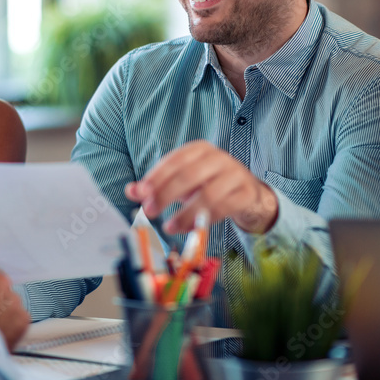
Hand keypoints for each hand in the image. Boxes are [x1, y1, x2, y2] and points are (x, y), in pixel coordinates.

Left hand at [125, 140, 278, 234]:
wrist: (248, 192)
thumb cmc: (209, 184)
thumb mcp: (182, 182)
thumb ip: (156, 186)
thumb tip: (131, 191)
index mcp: (199, 149)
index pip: (174, 160)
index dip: (156, 176)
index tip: (139, 193)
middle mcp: (218, 158)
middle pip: (189, 174)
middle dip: (166, 193)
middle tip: (149, 210)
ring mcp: (235, 174)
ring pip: (208, 194)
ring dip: (185, 213)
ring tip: (169, 227)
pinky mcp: (246, 193)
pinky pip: (224, 208)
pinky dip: (205, 220)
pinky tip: (190, 230)